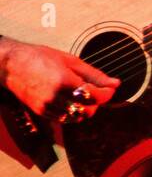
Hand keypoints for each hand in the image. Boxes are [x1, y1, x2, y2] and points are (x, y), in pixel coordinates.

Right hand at [0, 37, 118, 121]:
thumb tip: (115, 83)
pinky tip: (70, 100)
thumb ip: (94, 74)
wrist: (11, 64)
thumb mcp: (70, 61)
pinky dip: (72, 112)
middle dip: (96, 103)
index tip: (110, 88)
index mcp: (64, 81)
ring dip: (85, 109)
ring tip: (83, 95)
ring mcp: (47, 106)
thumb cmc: (40, 57)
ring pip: (76, 117)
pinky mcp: (40, 111)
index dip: (107, 94)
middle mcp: (55, 96)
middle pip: (88, 111)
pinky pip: (64, 119)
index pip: (95, 96)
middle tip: (97, 92)